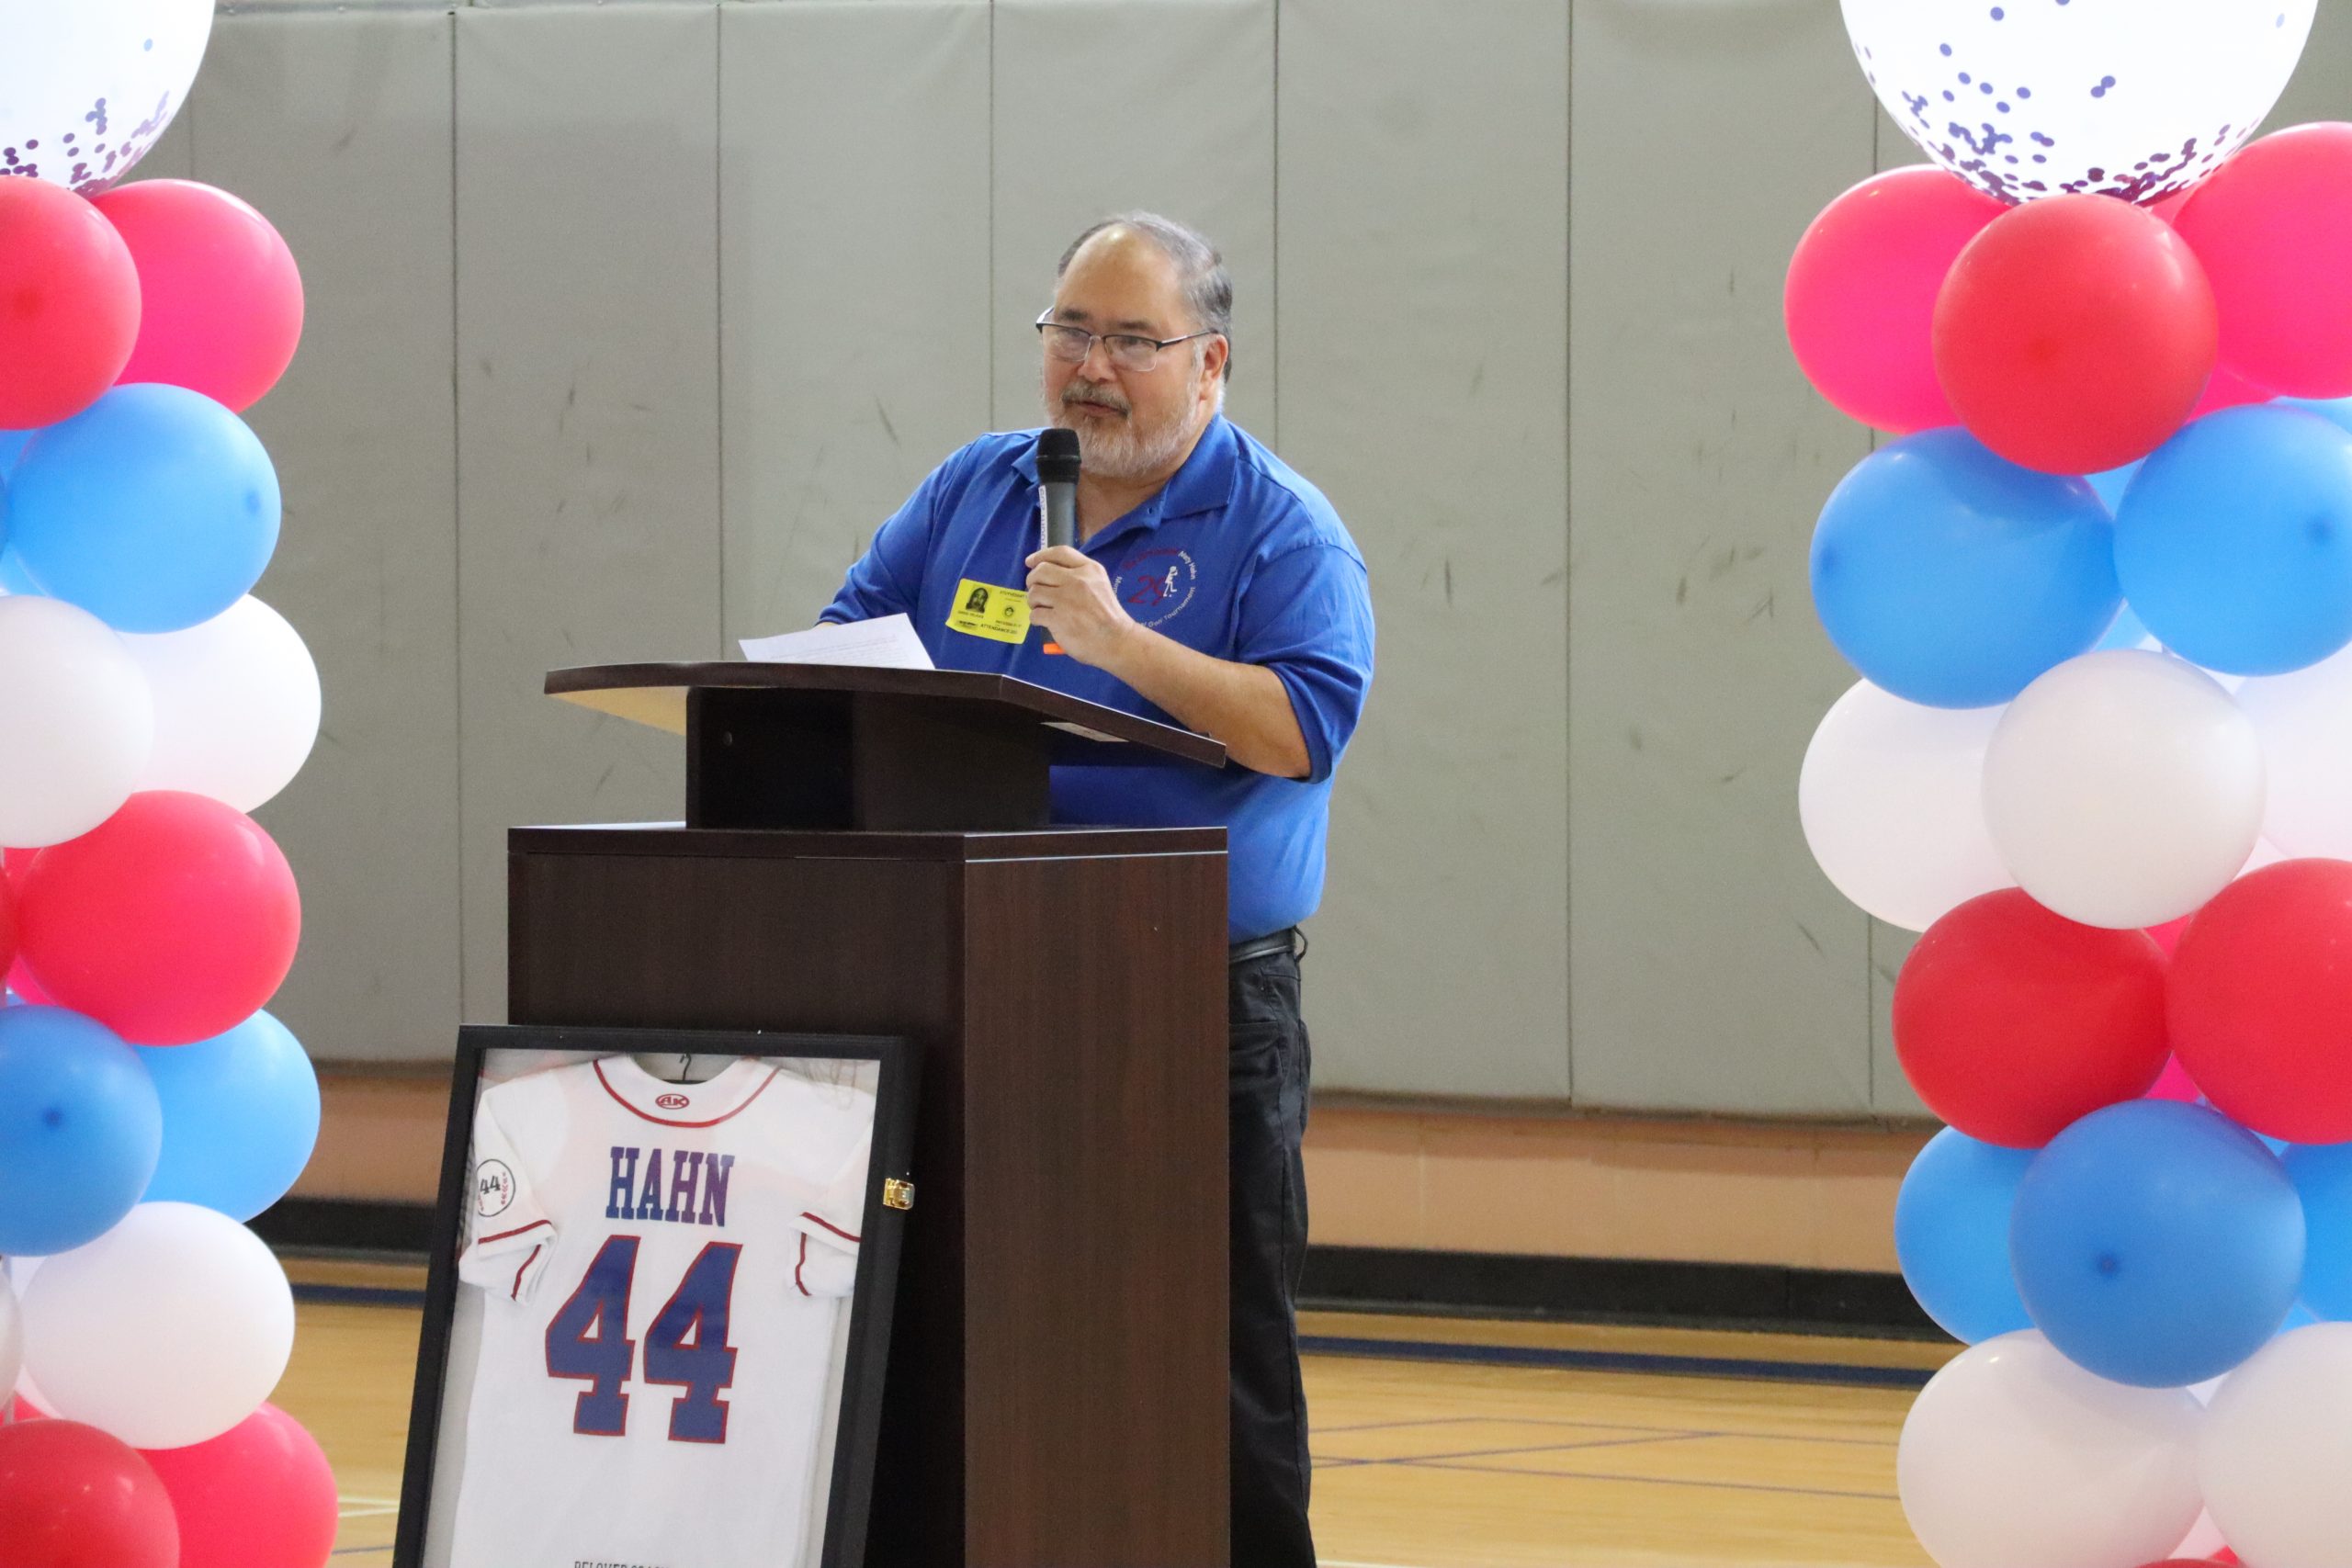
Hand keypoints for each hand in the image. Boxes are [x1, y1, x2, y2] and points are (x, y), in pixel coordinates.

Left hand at [1025, 546, 1137, 668]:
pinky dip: (1036, 618)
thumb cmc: (1107, 614)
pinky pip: (1035, 614)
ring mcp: (1066, 600)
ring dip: (1033, 601)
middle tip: (1036, 591)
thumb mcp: (1099, 583)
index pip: (1060, 553)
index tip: (1030, 562)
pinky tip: (1045, 621)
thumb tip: (1048, 569)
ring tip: (1041, 607)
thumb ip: (1079, 574)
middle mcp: (1077, 580)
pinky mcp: (1058, 619)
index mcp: (1089, 569)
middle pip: (1041, 571)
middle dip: (1032, 580)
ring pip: (1034, 592)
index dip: (1041, 555)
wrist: (1116, 640)